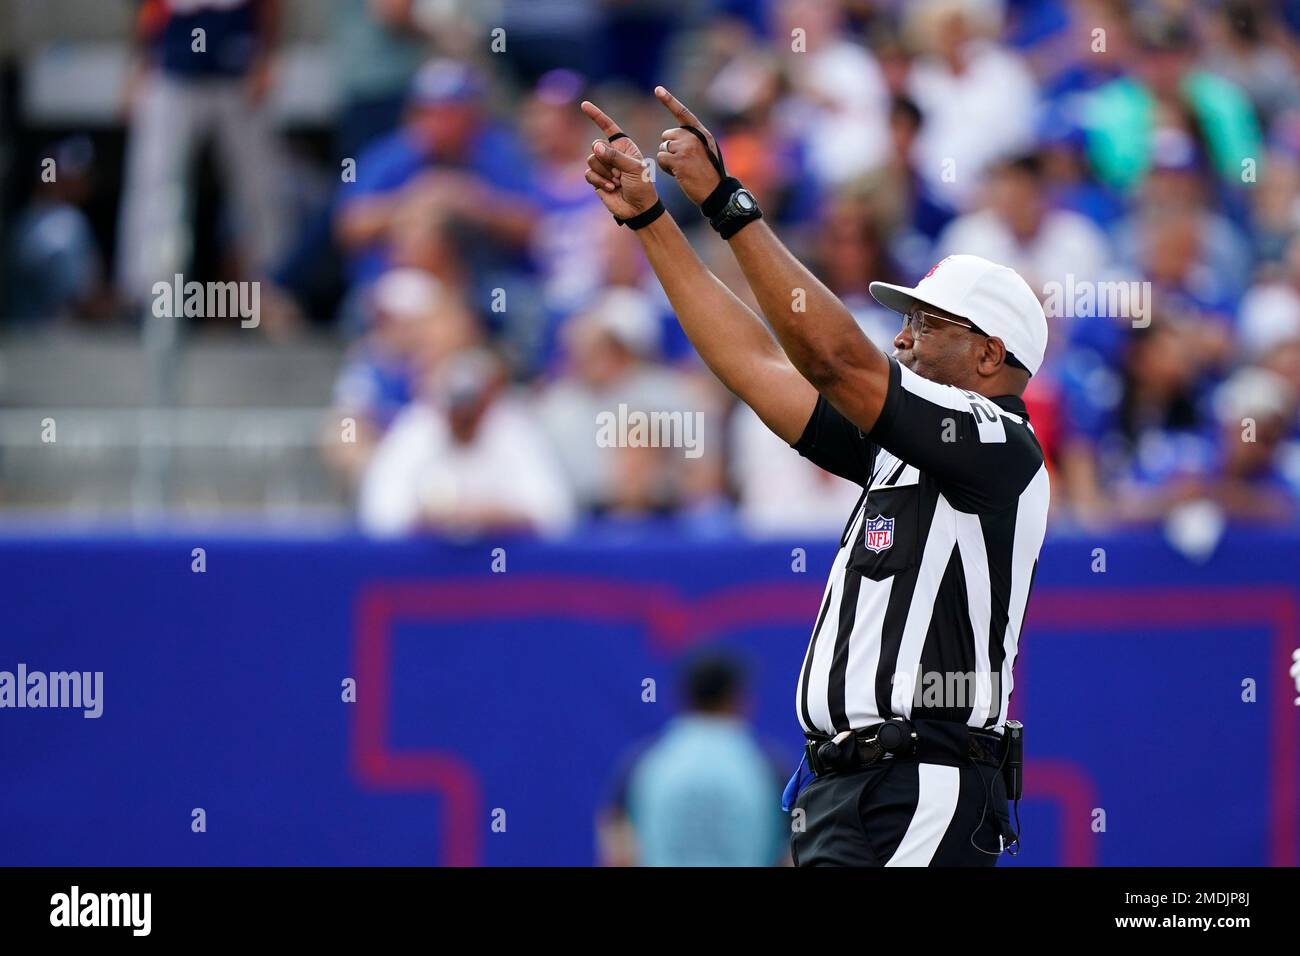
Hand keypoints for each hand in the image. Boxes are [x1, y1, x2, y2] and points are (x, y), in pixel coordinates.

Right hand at [580, 100, 658, 219]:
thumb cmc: (642, 186)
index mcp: (623, 146)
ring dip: (605, 173)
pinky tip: (612, 188)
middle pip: (596, 146)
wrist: (638, 208)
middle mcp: (611, 153)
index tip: (585, 105)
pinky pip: (589, 174)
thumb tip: (595, 148)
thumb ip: (615, 157)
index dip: (596, 115)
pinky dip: (600, 181)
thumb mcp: (634, 168)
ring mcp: (603, 166)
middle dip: (606, 160)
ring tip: (617, 182)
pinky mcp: (596, 179)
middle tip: (620, 173)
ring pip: (591, 160)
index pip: (608, 127)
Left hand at [653, 85, 722, 204]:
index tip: (658, 89)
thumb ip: (691, 140)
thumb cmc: (709, 174)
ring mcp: (686, 148)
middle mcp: (694, 137)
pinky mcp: (679, 160)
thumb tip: (669, 137)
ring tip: (682, 169)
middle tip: (683, 162)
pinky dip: (665, 168)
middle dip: (670, 149)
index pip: (683, 113)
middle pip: (667, 136)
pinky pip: (661, 158)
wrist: (716, 192)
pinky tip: (677, 173)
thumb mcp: (705, 151)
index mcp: (701, 133)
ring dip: (667, 160)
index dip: (669, 100)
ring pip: (663, 148)